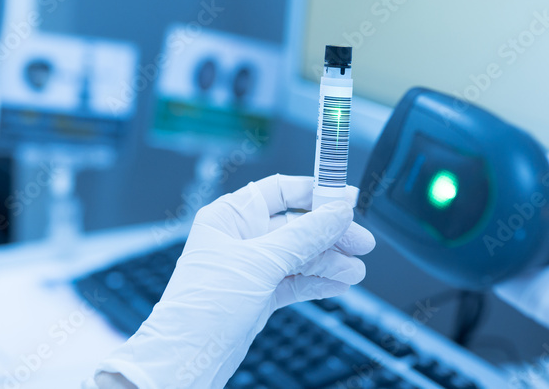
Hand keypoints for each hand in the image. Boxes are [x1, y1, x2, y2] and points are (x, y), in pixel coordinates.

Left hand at [91, 174, 374, 388]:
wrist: (188, 358)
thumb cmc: (203, 306)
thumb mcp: (260, 262)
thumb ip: (304, 236)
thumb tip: (336, 213)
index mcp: (230, 216)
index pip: (279, 191)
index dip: (314, 192)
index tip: (345, 198)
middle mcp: (240, 238)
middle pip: (296, 225)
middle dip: (329, 234)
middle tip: (360, 241)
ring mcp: (250, 268)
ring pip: (299, 256)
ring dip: (329, 261)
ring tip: (355, 270)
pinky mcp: (258, 295)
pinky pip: (295, 280)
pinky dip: (317, 282)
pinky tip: (339, 283)